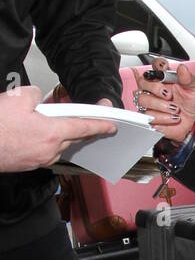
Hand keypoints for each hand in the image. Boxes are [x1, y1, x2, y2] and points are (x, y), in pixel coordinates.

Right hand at [0, 86, 116, 170]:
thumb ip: (36, 95)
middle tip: (74, 116)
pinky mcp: (29, 164)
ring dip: (54, 132)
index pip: (83, 127)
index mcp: (51, 133)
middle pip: (71, 136)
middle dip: (75, 126)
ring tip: (40, 120)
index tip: (111, 125)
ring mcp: (39, 160)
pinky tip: (30, 131)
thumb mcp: (18, 97)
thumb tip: (39, 100)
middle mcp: (49, 150)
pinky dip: (43, 140)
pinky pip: (44, 150)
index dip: (100, 125)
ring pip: (56, 143)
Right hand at [132, 59, 194, 143]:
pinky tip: (171, 117)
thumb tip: (182, 68)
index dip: (157, 67)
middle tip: (169, 95)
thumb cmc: (192, 103)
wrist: (193, 121)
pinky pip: (147, 115)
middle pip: (143, 82)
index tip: (164, 72)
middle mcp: (155, 88)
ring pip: (143, 99)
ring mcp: (150, 102)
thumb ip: (188, 78)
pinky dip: (162, 118)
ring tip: (175, 109)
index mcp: (165, 77)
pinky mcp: (148, 115)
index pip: (154, 66)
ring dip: (161, 106)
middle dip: (156, 89)